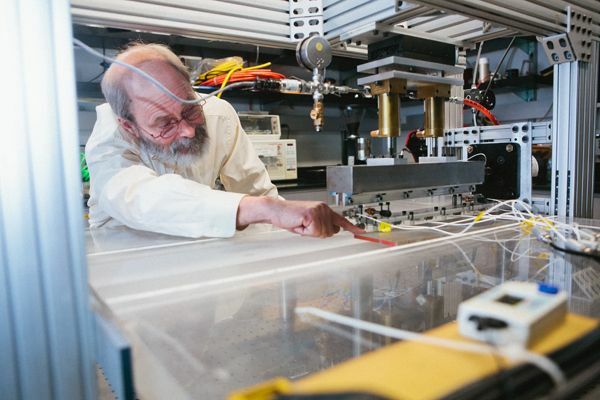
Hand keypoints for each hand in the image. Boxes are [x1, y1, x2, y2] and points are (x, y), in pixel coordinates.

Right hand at [237, 197, 363, 237]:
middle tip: (304, 225)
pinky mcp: (312, 215)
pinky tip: (299, 224)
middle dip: (317, 233)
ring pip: (322, 233)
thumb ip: (322, 225)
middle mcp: (323, 208)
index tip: (361, 231)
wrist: (276, 210)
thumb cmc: (290, 217)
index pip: (341, 219)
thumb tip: (334, 230)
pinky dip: (305, 232)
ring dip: (310, 233)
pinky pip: (315, 232)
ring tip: (301, 224)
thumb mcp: (309, 222)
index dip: (352, 227)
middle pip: (330, 232)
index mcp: (324, 208)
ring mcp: (318, 211)